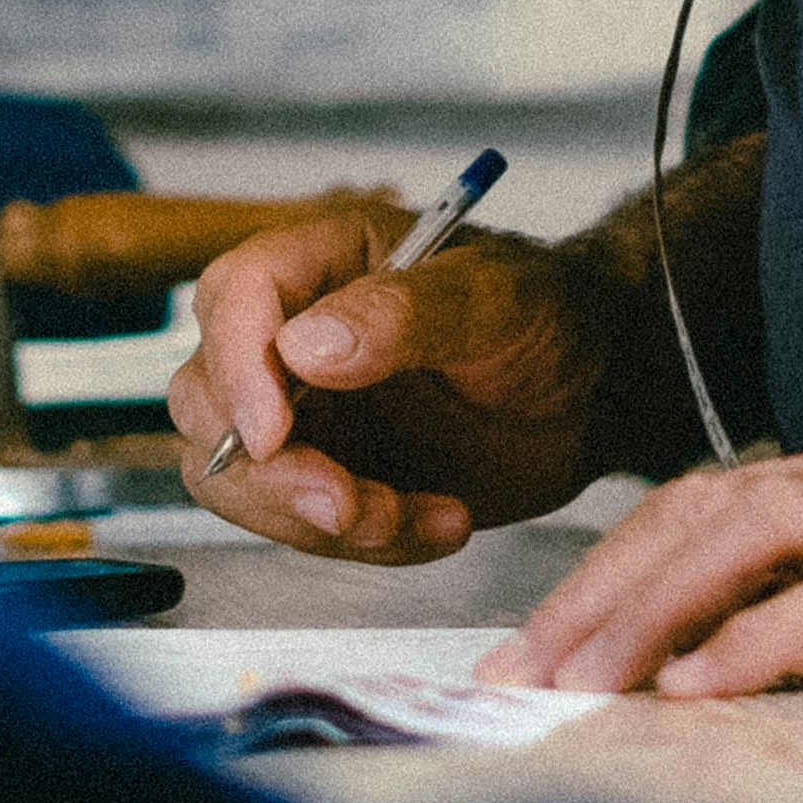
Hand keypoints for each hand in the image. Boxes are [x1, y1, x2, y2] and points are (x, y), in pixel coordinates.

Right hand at [165, 198, 615, 565]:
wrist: (595, 395)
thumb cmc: (552, 318)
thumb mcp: (498, 301)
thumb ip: (406, 314)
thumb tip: (306, 346)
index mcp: (328, 259)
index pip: (235, 296)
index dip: (237, 369)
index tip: (277, 437)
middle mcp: (296, 331)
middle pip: (207, 398)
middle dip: (271, 471)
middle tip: (351, 505)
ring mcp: (306, 408)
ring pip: (243, 478)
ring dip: (321, 520)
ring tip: (416, 517)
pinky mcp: (329, 472)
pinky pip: (303, 527)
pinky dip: (368, 543)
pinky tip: (442, 521)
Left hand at [477, 439, 802, 727]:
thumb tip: (701, 700)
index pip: (702, 506)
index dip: (608, 571)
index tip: (528, 653)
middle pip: (706, 509)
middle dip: (599, 590)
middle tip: (518, 675)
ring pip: (761, 535)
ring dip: (657, 610)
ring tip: (582, 680)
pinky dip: (773, 639)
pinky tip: (708, 684)